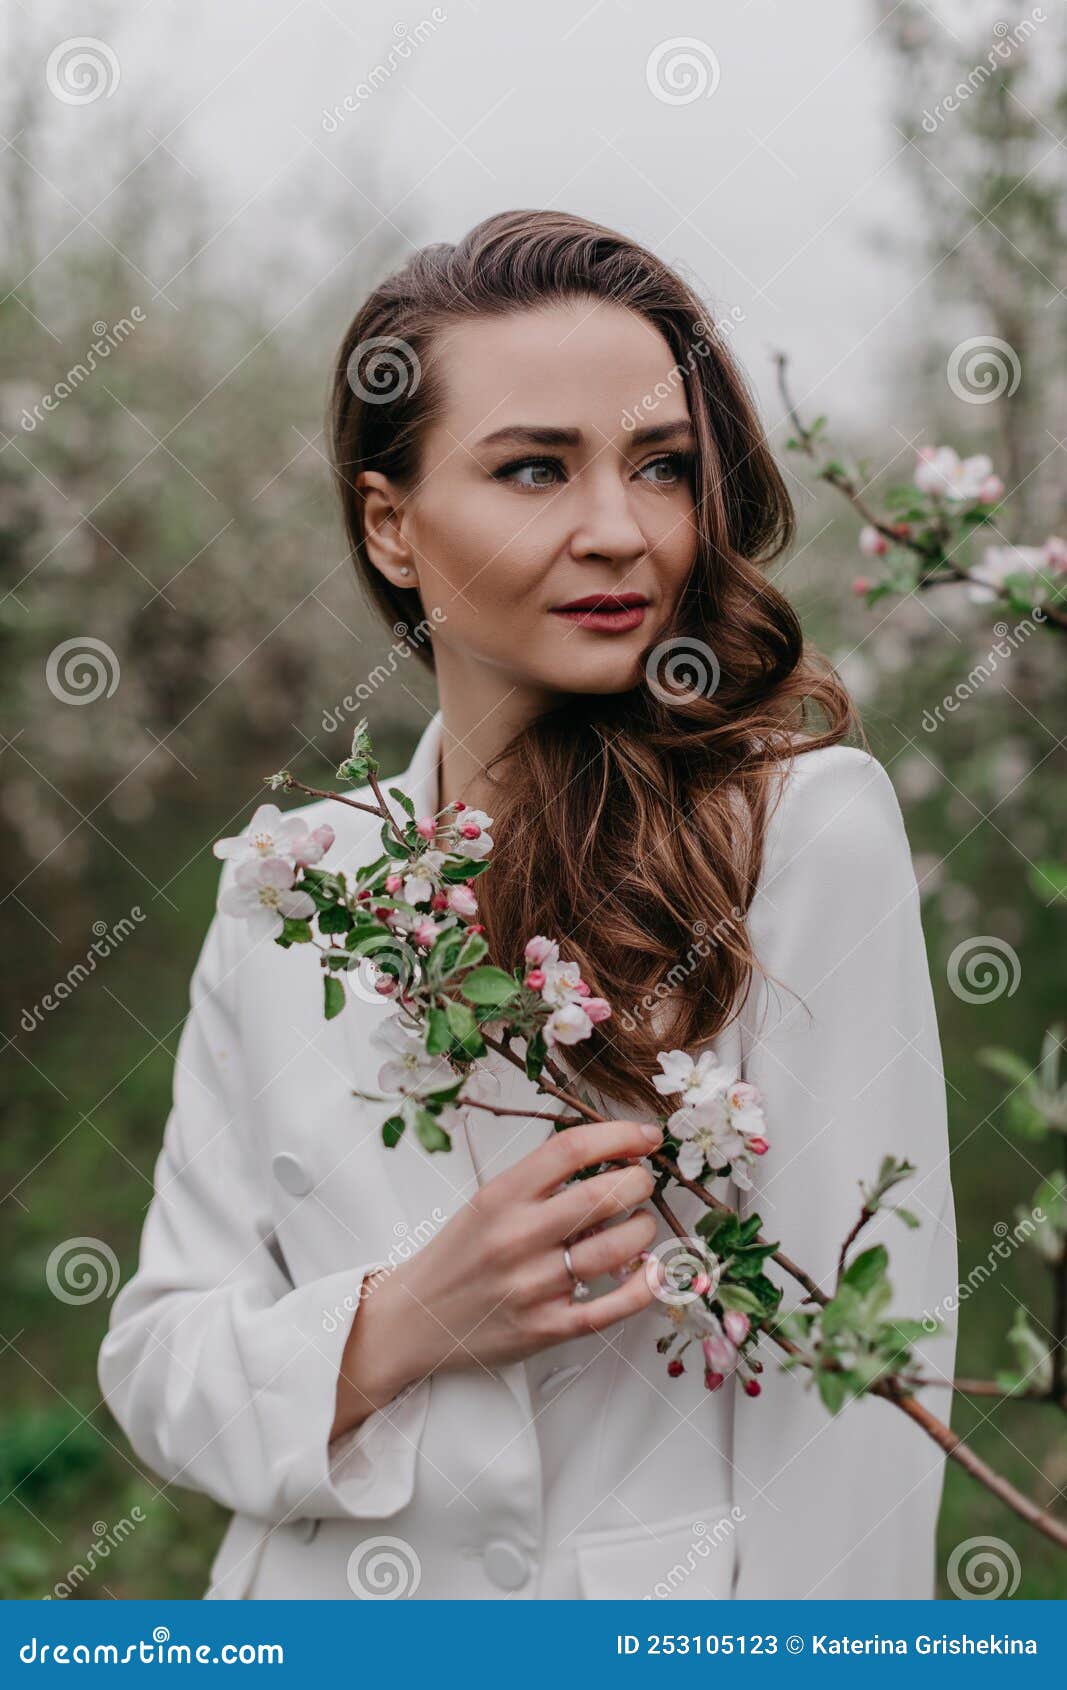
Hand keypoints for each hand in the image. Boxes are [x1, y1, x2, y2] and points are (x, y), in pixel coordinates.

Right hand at [332, 1118, 662, 1436]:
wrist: (416, 1318)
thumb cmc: (459, 1253)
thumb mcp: (487, 1201)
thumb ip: (540, 1180)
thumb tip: (612, 1154)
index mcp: (501, 1196)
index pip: (571, 1149)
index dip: (620, 1135)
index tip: (647, 1136)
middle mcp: (517, 1236)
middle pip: (602, 1195)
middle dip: (639, 1181)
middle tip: (642, 1182)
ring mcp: (532, 1285)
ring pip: (615, 1249)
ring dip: (643, 1229)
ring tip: (639, 1224)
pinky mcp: (545, 1328)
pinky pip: (610, 1308)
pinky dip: (643, 1288)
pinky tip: (652, 1272)